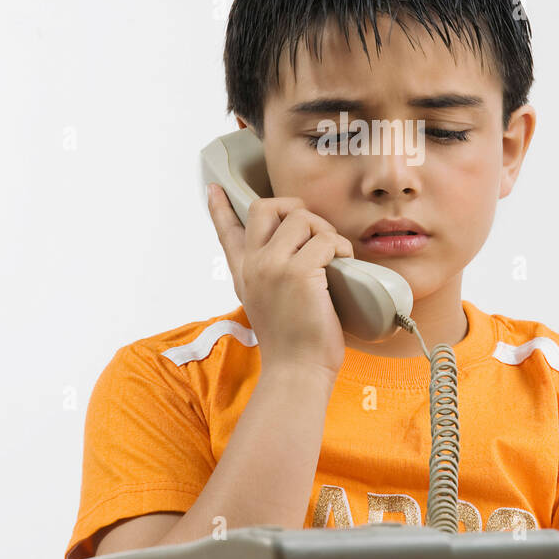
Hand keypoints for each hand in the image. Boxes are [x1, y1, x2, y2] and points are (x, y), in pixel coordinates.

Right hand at [207, 183, 354, 380]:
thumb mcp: (268, 304)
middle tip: (314, 234)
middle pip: (265, 207)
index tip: (213, 187)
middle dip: (295, 209)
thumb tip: (298, 252)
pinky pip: (327, 240)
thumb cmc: (294, 342)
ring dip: (327, 233)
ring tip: (335, 259)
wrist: (296, 371)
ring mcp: (273, 266)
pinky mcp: (299, 272)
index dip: (220, 206)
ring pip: (302, 218)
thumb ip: (271, 276)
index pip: (226, 231)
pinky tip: (345, 267)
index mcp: (244, 273)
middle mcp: (253, 265)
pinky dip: (342, 249)